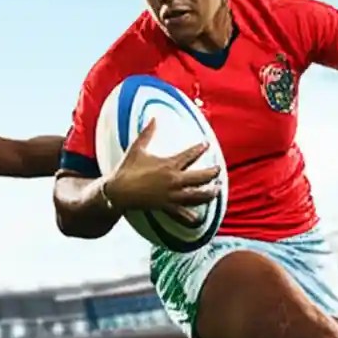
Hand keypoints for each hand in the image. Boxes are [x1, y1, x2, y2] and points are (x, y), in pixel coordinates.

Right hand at [104, 118, 220, 211]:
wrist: (118, 191)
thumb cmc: (127, 169)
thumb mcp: (137, 148)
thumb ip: (147, 133)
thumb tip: (153, 117)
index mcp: (169, 164)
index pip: (190, 155)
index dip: (200, 149)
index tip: (206, 145)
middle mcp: (174, 180)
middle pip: (201, 177)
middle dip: (212, 173)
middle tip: (218, 170)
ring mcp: (172, 195)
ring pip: (197, 195)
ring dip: (209, 193)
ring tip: (216, 191)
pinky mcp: (166, 207)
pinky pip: (182, 213)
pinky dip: (191, 217)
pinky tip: (198, 219)